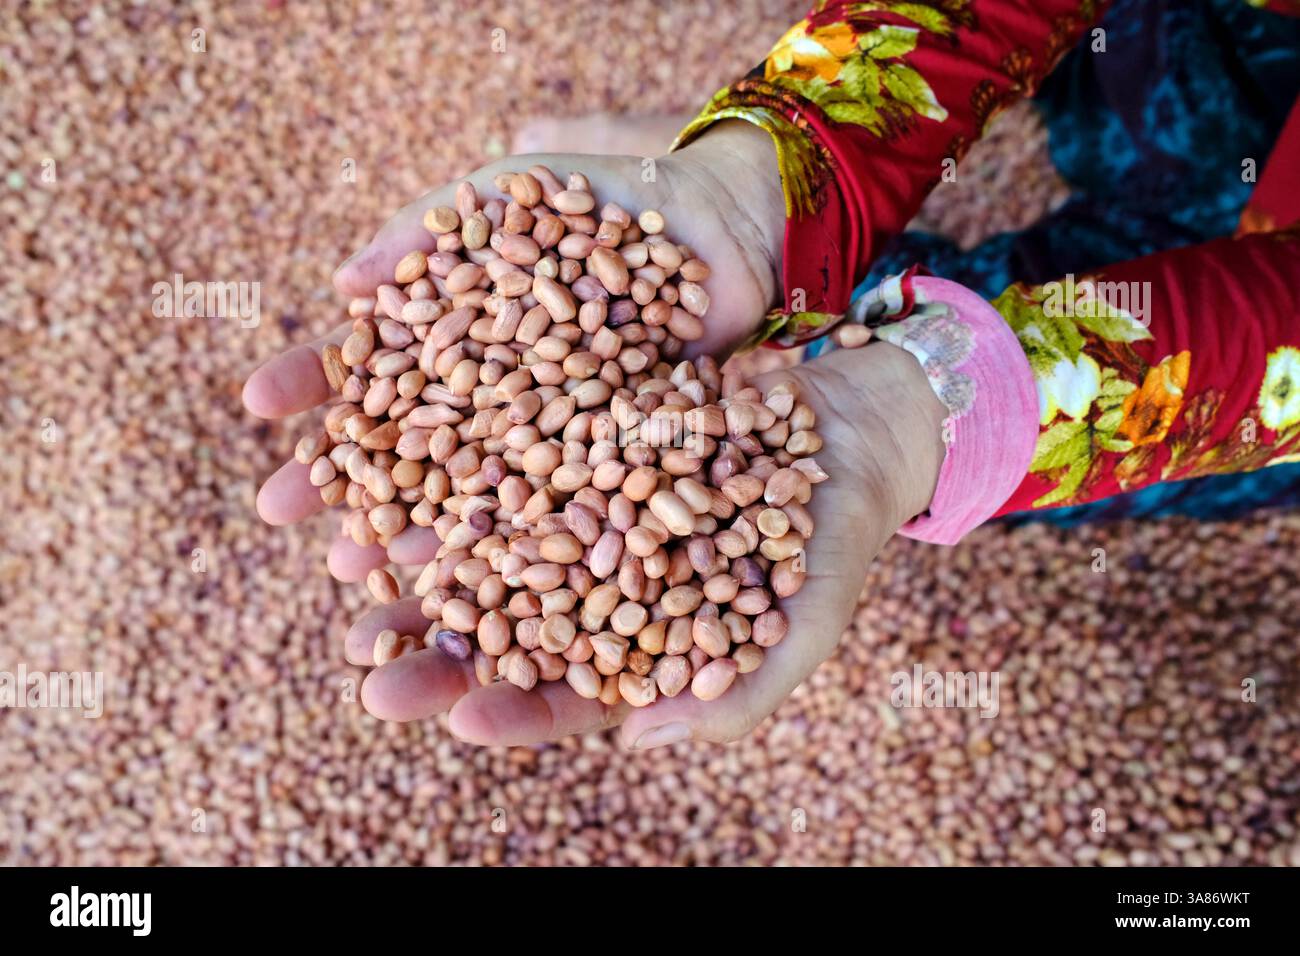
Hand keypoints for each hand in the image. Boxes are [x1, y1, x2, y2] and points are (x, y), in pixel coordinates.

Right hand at [244, 122, 785, 580]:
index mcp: (460, 335)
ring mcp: (550, 441)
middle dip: (341, 477)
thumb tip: (340, 280)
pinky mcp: (610, 474)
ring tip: (350, 565)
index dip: (316, 379)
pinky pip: (556, 523)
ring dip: (408, 534)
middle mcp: (494, 400)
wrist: (728, 230)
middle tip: (274, 507)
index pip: (373, 360)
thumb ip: (435, 228)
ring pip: (468, 500)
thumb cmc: (615, 198)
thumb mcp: (520, 187)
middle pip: (406, 444)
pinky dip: (512, 557)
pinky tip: (467, 587)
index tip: (258, 401)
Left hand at [345, 343, 945, 747]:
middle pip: (500, 628)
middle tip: (366, 666)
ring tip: (351, 564)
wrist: (849, 420)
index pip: (564, 696)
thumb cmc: (837, 535)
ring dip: (418, 557)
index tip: (462, 721)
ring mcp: (575, 509)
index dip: (513, 712)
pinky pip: (504, 451)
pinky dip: (454, 456)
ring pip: (483, 542)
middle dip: (433, 649)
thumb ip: (735, 696)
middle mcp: (590, 582)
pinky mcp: (573, 438)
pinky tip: (400, 457)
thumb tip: (636, 745)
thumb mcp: (804, 625)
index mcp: (637, 645)